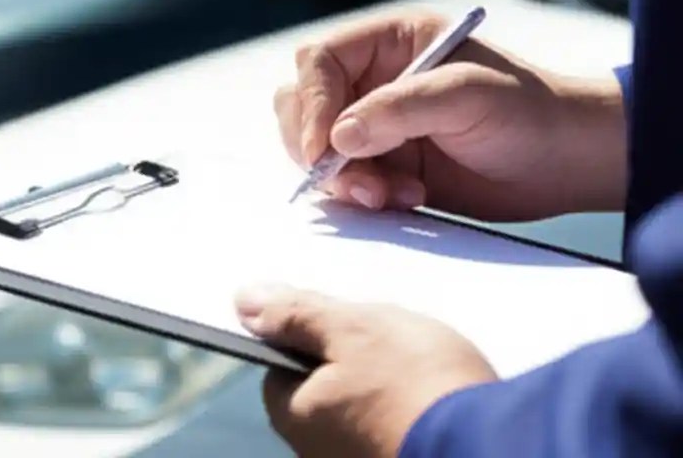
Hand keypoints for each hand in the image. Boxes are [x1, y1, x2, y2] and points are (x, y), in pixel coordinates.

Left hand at [237, 285, 496, 457]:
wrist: (501, 445)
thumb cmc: (416, 383)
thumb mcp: (350, 328)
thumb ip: (296, 314)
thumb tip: (243, 303)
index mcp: (299, 421)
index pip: (281, 368)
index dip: (306, 334)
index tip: (336, 315)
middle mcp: (324, 453)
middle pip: (326, 388)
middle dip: (351, 355)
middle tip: (385, 329)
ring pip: (367, 404)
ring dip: (389, 379)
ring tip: (421, 354)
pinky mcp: (410, 456)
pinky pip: (403, 422)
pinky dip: (417, 402)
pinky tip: (443, 384)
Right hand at [275, 11, 625, 220]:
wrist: (567, 163)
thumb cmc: (530, 112)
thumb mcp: (468, 95)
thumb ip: (400, 109)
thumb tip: (338, 136)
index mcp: (390, 43)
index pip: (319, 62)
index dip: (314, 104)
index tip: (326, 148)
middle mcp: (373, 79)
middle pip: (302, 104)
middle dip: (319, 147)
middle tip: (356, 181)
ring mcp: (375, 124)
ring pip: (315, 147)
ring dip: (342, 178)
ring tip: (390, 195)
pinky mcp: (383, 165)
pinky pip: (343, 180)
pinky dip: (361, 196)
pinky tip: (406, 199)